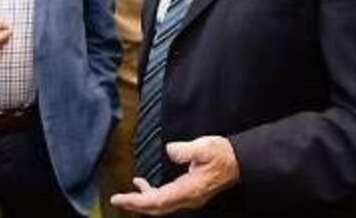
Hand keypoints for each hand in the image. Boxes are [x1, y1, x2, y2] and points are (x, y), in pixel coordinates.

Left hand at [110, 136, 239, 214]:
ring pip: (160, 206)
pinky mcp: (188, 194)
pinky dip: (151, 194)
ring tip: (127, 194)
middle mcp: (188, 198)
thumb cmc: (222, 154)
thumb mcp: (205, 147)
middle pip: (157, 208)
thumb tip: (170, 150)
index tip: (120, 199)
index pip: (158, 201)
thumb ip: (186, 150)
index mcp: (189, 189)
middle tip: (117, 200)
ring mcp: (188, 198)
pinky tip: (143, 184)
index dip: (137, 201)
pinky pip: (166, 199)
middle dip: (136, 205)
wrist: (238, 161)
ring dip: (142, 201)